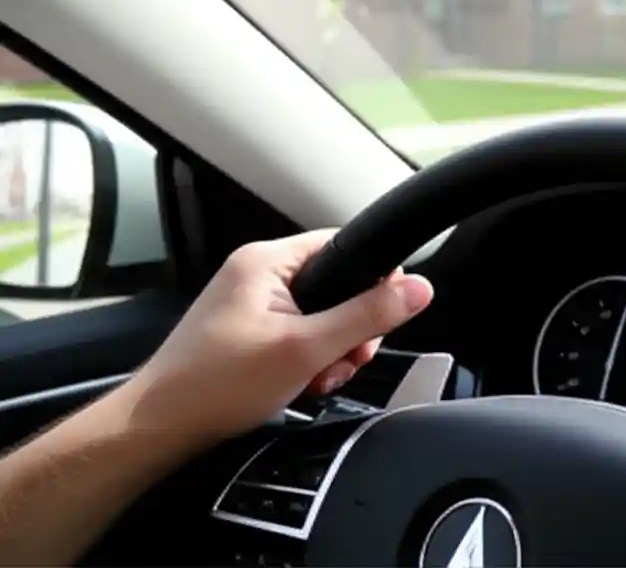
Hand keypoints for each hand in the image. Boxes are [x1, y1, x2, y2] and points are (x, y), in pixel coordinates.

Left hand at [126, 230, 432, 443]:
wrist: (159, 427)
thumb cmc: (217, 384)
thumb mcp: (307, 349)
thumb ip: (367, 316)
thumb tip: (418, 289)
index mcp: (267, 260)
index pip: (343, 246)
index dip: (374, 279)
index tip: (384, 316)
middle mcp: (257, 274)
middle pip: (336, 285)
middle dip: (351, 328)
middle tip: (344, 359)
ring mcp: (250, 304)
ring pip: (321, 316)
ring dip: (332, 350)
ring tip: (318, 378)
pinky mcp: (247, 332)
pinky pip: (299, 334)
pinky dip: (310, 360)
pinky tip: (303, 384)